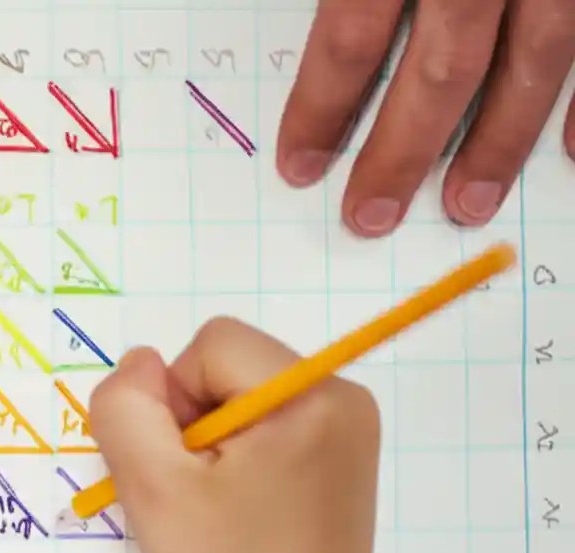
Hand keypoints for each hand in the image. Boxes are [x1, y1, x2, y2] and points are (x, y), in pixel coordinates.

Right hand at [89, 318, 396, 552]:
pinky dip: (243, 450)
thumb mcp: (150, 485)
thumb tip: (140, 363)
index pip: (212, 344)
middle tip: (200, 489)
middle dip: (197, 415)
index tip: (185, 466)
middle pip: (232, 362)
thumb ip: (125, 407)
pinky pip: (272, 418)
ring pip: (246, 389)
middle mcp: (345, 395)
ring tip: (222, 501)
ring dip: (215, 435)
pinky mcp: (346, 453)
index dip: (176, 399)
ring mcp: (353, 426)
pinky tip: (245, 504)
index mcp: (309, 394)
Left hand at [278, 0, 573, 236]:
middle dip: (403, 153)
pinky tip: (567, 149)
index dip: (321, 109)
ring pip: (532, 60)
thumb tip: (331, 50)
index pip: (351, 42)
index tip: (299, 167)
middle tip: (371, 216)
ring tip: (467, 205)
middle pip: (441, 70)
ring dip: (497, 142)